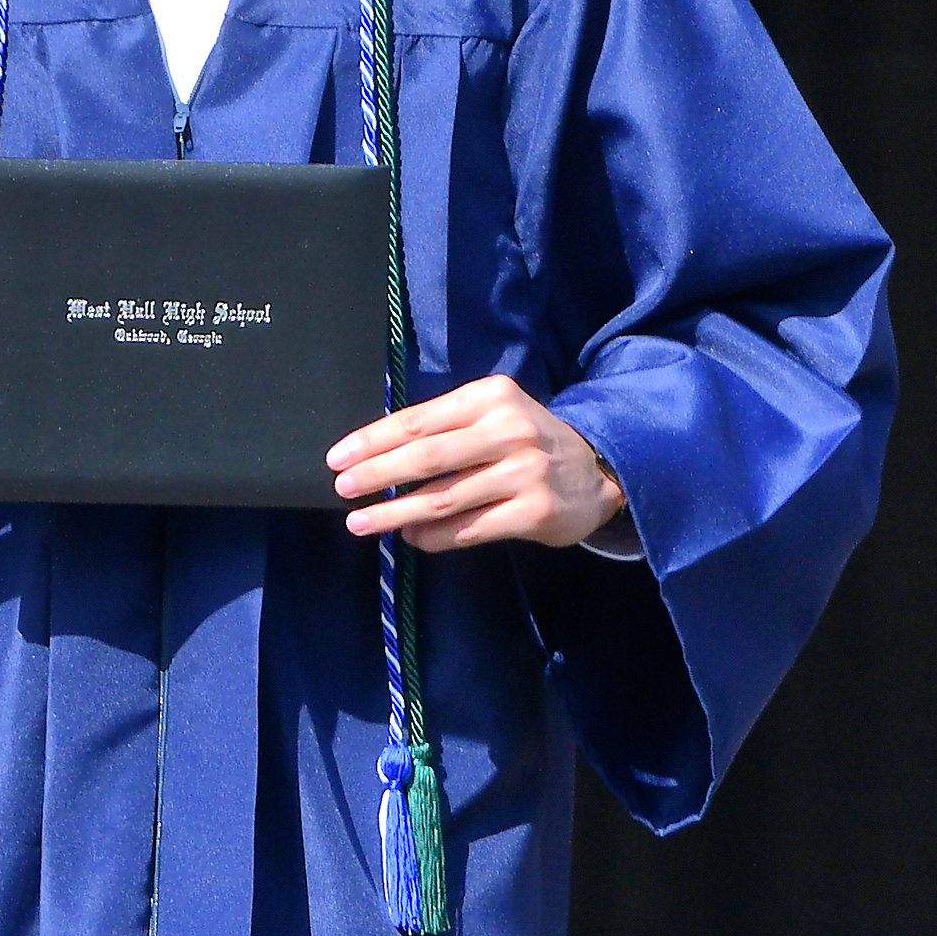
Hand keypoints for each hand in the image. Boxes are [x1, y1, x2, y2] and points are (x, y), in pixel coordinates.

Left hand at [328, 375, 626, 551]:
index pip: (418, 421)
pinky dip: (434, 537)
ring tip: (361, 523)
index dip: (372, 440)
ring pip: (443, 498)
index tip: (337, 458)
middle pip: (426, 458)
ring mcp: (524, 473)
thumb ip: (443, 428)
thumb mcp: (491, 414)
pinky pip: (470, 528)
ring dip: (395, 513)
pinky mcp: (535, 513)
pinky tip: (409, 538)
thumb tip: (376, 456)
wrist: (599, 468)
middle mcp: (508, 431)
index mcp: (489, 398)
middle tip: (342, 490)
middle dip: (376, 475)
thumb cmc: (526, 438)